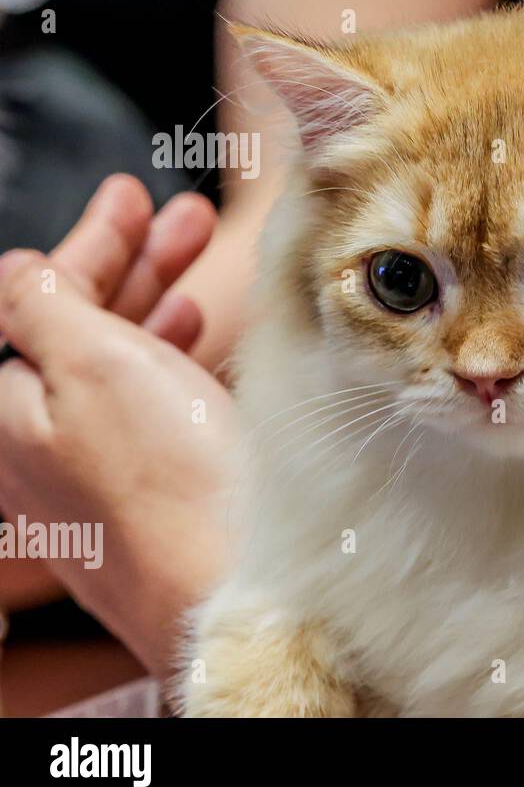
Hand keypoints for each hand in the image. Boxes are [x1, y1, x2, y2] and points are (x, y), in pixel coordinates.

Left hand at [0, 190, 233, 675]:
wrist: (236, 588)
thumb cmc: (167, 484)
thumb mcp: (90, 363)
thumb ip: (43, 304)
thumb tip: (16, 272)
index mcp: (7, 415)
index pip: (34, 301)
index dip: (88, 241)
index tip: (130, 198)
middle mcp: (41, 449)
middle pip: (77, 329)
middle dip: (130, 263)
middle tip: (181, 218)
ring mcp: (96, 476)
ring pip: (118, 365)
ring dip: (160, 302)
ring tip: (207, 263)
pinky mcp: (149, 497)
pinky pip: (148, 408)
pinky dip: (173, 358)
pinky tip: (202, 340)